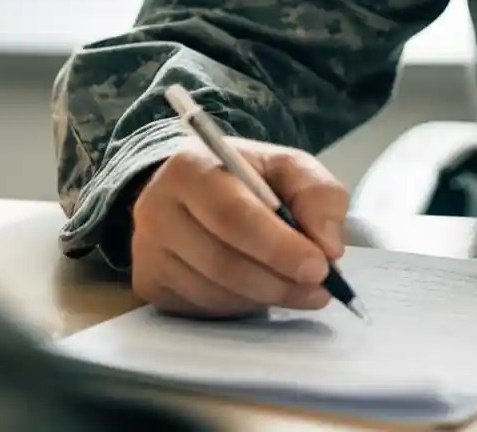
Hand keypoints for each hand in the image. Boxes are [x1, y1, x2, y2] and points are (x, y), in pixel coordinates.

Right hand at [130, 138, 347, 317]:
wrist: (196, 190)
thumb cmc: (245, 178)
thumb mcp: (287, 167)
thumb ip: (318, 195)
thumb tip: (328, 246)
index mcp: (190, 167)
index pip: (233, 215)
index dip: (278, 246)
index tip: (320, 266)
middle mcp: (156, 208)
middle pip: (222, 262)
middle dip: (280, 280)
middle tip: (320, 288)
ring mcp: (148, 250)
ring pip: (216, 292)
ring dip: (266, 297)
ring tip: (298, 287)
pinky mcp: (149, 283)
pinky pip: (203, 308)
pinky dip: (242, 305)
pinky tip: (260, 288)